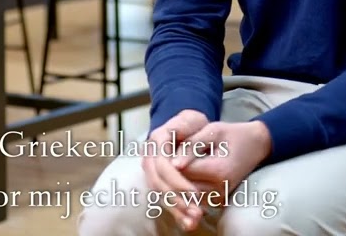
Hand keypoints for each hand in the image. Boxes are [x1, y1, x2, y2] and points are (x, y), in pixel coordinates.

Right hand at [141, 110, 207, 227]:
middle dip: (177, 200)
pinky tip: (188, 224)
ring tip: (193, 221)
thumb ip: (187, 137)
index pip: (162, 165)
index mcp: (157, 139)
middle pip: (158, 182)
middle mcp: (150, 155)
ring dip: (176, 209)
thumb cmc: (193, 122)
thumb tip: (177, 164)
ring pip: (159, 193)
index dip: (177, 181)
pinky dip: (176, 212)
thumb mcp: (193, 121)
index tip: (194, 193)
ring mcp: (151, 167)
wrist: (186, 124)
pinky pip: (163, 197)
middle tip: (196, 212)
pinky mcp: (158, 179)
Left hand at [170, 120, 273, 222]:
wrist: (256, 145)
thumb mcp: (213, 131)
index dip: (169, 160)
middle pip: (182, 185)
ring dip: (177, 180)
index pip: (183, 171)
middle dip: (171, 172)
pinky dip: (186, 185)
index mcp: (219, 171)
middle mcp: (220, 189)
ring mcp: (220, 197)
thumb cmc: (233, 134)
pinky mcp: (218, 201)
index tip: (166, 147)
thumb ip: (192, 145)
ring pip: (186, 194)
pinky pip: (194, 196)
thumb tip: (173, 163)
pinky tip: (184, 171)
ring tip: (175, 162)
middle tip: (166, 156)